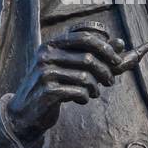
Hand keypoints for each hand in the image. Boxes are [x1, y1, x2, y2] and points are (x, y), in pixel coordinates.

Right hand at [7, 27, 125, 142]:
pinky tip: (81, 100)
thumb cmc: (54, 85)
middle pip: (88, 57)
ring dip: (96, 88)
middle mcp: (47, 54)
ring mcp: (45, 72)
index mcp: (53, 43)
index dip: (105, 46)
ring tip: (94, 93)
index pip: (85, 35)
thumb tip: (121, 43)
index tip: (116, 59)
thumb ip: (97, 55)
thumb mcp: (73, 67)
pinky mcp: (47, 91)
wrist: (26, 112)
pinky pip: (79, 92)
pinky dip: (85, 97)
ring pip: (86, 77)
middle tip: (110, 81)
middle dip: (106, 70)